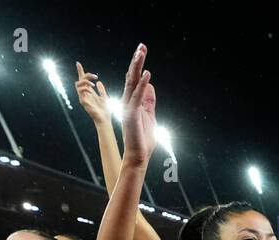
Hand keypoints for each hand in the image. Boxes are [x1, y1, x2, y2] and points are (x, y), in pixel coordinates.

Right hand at [75, 61, 112, 124]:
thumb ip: (101, 90)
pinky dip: (85, 87)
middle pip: (79, 80)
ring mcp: (83, 98)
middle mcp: (84, 94)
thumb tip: (99, 82)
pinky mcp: (83, 101)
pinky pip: (80, 91)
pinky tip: (92, 88)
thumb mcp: (104, 97)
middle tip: (95, 76)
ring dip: (86, 81)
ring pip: (78, 84)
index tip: (78, 63)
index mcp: (89, 92)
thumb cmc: (105, 111)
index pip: (82, 80)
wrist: (105, 120)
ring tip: (94, 83)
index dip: (80, 71)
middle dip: (86, 75)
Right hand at [120, 44, 156, 164]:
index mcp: (132, 101)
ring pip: (132, 82)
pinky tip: (147, 74)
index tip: (142, 51)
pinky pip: (138, 96)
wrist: (139, 155)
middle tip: (142, 46)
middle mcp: (128, 101)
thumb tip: (150, 85)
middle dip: (137, 60)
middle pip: (132, 76)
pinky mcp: (132, 113)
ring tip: (141, 52)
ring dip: (137, 67)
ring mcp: (129, 106)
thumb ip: (149, 100)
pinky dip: (143, 85)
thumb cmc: (143, 138)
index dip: (138, 65)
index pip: (135, 79)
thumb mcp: (150, 115)